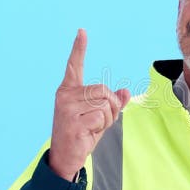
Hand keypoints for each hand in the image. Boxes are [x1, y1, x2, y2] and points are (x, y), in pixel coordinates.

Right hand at [49, 29, 130, 180]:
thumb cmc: (82, 134)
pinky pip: (100, 117)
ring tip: (91, 127)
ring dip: (107, 118)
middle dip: (110, 106)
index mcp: (68, 91)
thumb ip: (112, 103)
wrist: (65, 158)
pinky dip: (101, 126)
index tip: (82, 31)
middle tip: (98, 121)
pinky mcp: (72, 122)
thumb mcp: (100, 117)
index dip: (79, 48)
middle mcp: (64, 96)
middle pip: (103, 90)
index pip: (74, 66)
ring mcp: (66, 109)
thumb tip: (125, 91)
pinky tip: (87, 133)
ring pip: (104, 103)